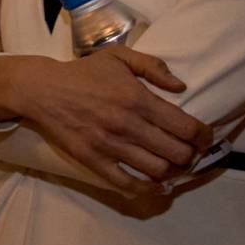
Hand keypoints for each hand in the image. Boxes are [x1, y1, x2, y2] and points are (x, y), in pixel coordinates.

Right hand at [0, 45, 209, 193]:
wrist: (41, 90)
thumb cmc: (83, 72)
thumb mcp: (118, 56)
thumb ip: (153, 67)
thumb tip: (181, 88)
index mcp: (138, 99)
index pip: (187, 127)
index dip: (203, 136)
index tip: (203, 137)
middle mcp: (128, 125)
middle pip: (177, 153)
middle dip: (190, 155)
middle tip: (187, 152)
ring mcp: (110, 146)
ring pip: (157, 170)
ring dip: (171, 171)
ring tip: (171, 165)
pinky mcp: (93, 160)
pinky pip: (127, 183)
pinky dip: (146, 187)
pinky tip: (153, 183)